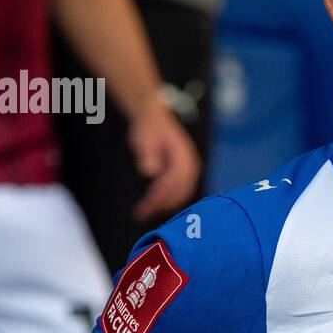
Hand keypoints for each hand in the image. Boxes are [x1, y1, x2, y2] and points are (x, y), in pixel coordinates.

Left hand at [127, 102, 200, 220]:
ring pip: (181, 195)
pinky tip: (152, 206)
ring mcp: (190, 171)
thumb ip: (148, 154)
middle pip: (180, 191)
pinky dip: (167, 201)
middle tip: (141, 212)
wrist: (155, 120)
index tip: (147, 204)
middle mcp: (191, 165)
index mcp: (183, 156)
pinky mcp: (184, 176)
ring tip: (143, 212)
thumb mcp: (144, 138)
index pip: (175, 180)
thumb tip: (150, 171)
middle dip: (161, 204)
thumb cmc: (149, 129)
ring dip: (163, 205)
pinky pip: (179, 193)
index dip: (161, 194)